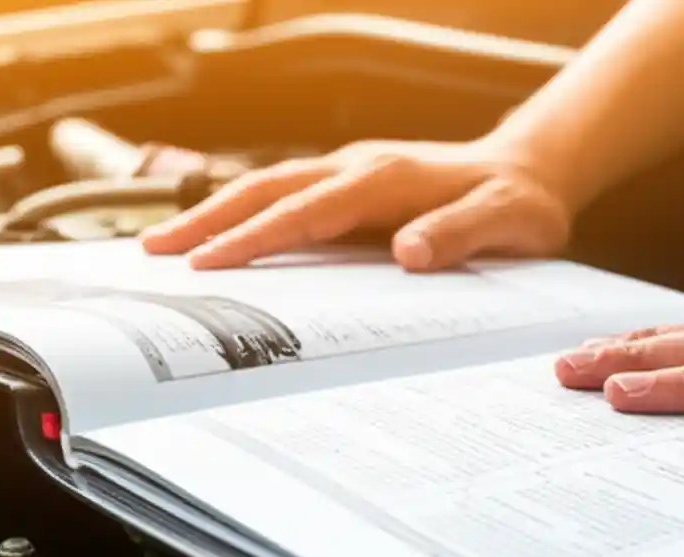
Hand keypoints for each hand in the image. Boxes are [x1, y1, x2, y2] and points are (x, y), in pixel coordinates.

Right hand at [139, 139, 572, 271]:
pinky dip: (244, 214)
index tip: (209, 263)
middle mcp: (359, 168)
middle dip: (208, 218)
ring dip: (215, 212)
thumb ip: (461, 234)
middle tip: (153, 251)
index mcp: (388, 178)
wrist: (531, 171)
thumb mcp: (510, 222)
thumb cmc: (521, 203)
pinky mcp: (349, 186)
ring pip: (269, 187)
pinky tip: (218, 236)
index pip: (307, 210)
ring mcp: (350, 173)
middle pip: (269, 188)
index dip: (256, 237)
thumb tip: (407, 252)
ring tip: (163, 243)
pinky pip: (286, 196)